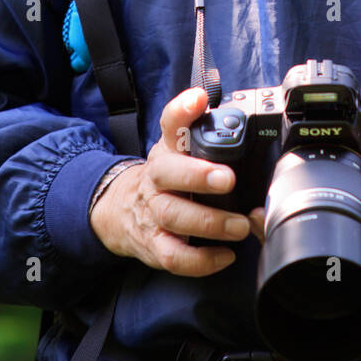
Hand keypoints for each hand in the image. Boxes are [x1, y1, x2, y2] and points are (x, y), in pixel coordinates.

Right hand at [89, 87, 254, 275]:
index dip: (182, 110)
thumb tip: (226, 111)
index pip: (169, 122)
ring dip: (210, 223)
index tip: (199, 100)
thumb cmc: (165, 176)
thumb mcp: (177, 148)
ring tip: (239, 226)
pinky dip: (201, 260)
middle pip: (169, 173)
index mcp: (166, 149)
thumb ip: (202, 132)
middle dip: (198, 176)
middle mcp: (156, 177)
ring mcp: (152, 212)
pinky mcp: (153, 244)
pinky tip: (225, 256)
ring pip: (174, 216)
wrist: (121, 209)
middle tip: (228, 179)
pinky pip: (174, 256)